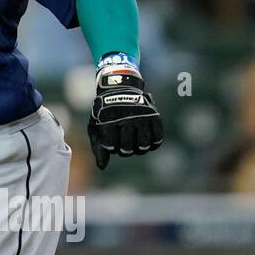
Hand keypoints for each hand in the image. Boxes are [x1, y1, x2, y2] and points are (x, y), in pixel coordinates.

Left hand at [87, 56, 163, 170]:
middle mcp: (125, 119)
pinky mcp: (153, 115)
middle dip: (123, 150)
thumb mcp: (96, 125)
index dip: (110, 147)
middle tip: (123, 144)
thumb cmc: (105, 111)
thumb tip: (102, 167)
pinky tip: (148, 142)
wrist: (118, 88)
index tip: (110, 142)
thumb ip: (98, 146)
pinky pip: (158, 137)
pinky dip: (154, 143)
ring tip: (135, 144)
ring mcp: (141, 117)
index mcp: (108, 120)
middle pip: (126, 149)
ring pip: (143, 145)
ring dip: (139, 148)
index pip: (110, 147)